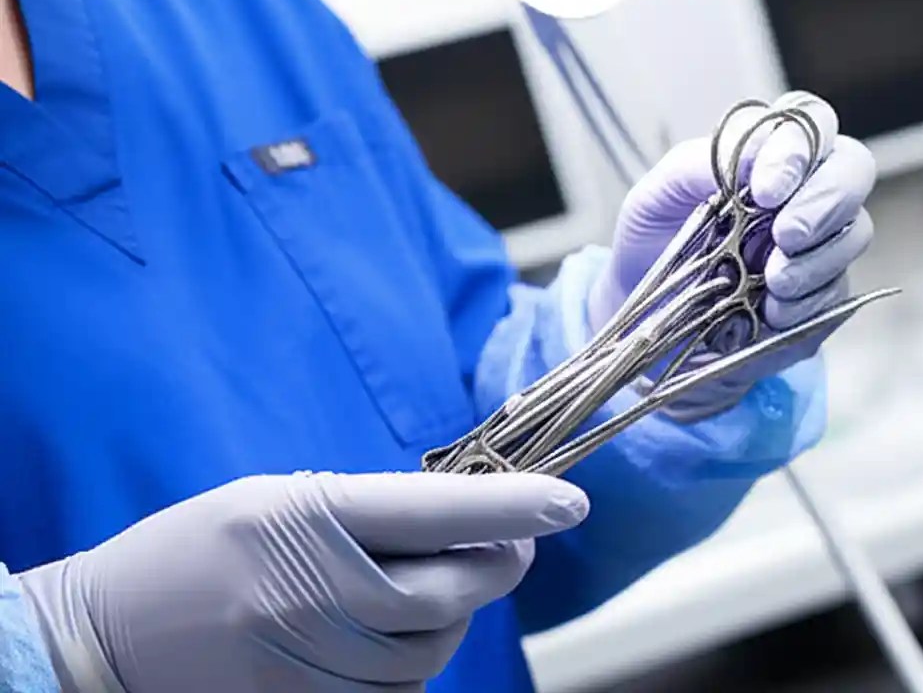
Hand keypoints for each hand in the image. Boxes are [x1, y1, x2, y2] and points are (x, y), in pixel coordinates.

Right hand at [18, 471, 587, 692]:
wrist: (109, 635)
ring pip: (434, 650)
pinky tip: (386, 635)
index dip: (514, 506)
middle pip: (454, 592)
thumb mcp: (278, 499)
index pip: (435, 511)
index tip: (571, 502)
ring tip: (424, 587)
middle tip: (512, 542)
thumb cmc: (200, 549)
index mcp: (307, 517)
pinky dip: (414, 665)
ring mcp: (309, 661)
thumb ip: (369, 510)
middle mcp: (314, 594)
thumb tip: (469, 520)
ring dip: (452, 617)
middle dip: (501, 563)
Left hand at [588, 91, 875, 415]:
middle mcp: (804, 189)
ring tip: (772, 282)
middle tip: (785, 236)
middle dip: (826, 201)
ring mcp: (820, 242)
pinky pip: (839, 294)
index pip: (809, 122)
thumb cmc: (656, 242)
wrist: (650, 315)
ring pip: (856, 233)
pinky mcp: (823, 295)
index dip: (798, 152)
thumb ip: (696, 164)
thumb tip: (751, 155)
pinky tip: (773, 312)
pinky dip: (808, 304)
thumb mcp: (656, 196)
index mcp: (767, 152)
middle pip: (854, 168)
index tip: (766, 192)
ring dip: (816, 260)